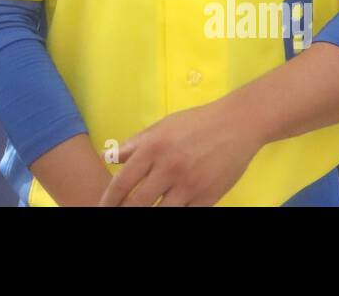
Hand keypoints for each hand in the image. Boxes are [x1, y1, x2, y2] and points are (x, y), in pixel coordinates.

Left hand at [98, 100, 262, 206]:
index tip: (102, 207)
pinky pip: (185, 215)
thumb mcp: (161, 126)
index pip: (123, 182)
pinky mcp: (207, 197)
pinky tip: (168, 211)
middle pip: (138, 203)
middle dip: (124, 212)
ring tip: (142, 213)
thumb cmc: (195, 123)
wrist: (236, 125)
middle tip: (116, 215)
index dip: (109, 199)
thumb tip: (108, 156)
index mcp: (153, 148)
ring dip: (148, 215)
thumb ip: (134, 144)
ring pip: (160, 213)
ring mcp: (189, 185)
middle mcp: (168, 168)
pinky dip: (173, 215)